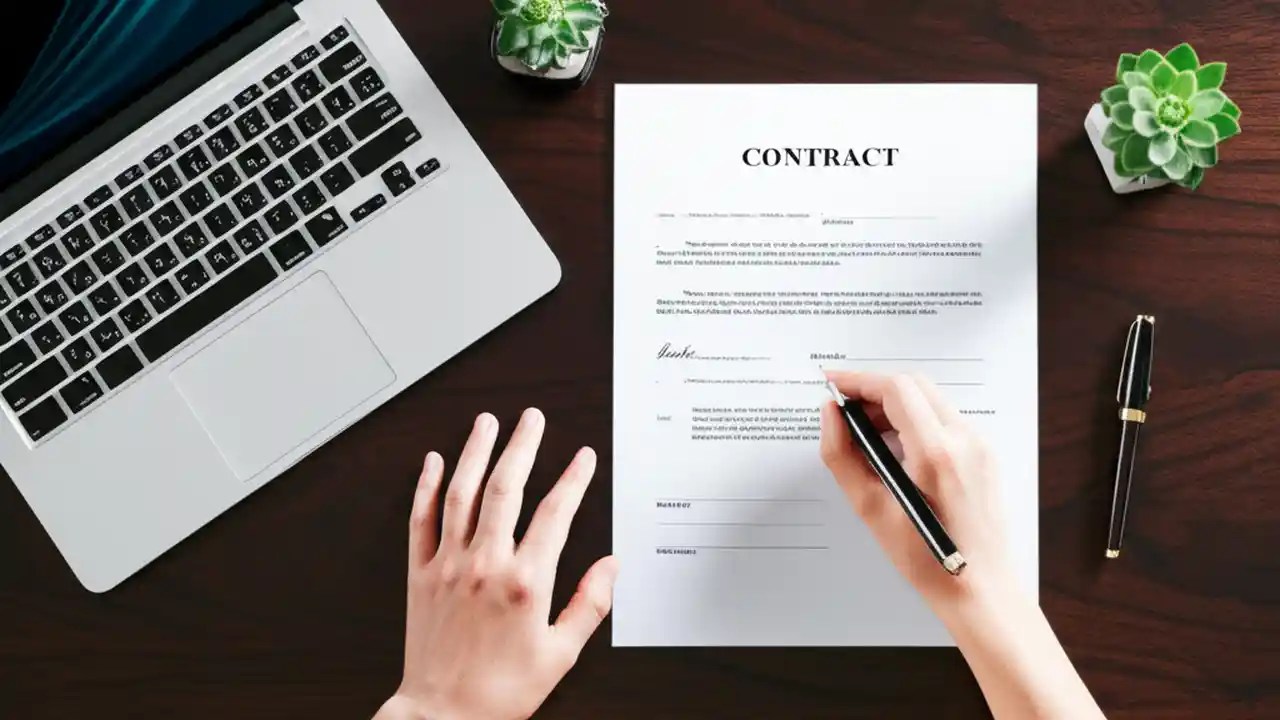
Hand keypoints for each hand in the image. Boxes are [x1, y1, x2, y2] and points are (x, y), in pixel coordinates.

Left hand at [375, 409, 617, 719]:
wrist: (442, 717)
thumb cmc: (501, 692)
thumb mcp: (560, 654)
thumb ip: (590, 605)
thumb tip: (610, 568)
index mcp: (525, 583)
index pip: (555, 514)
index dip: (572, 479)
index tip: (582, 458)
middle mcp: (485, 565)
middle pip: (506, 488)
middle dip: (522, 446)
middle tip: (531, 418)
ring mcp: (448, 566)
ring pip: (462, 493)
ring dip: (475, 452)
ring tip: (487, 423)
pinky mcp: (420, 575)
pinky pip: (421, 520)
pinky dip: (426, 486)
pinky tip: (434, 462)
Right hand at [818, 371, 1014, 609]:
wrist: (979, 588)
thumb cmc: (928, 560)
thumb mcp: (870, 509)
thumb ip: (842, 455)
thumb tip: (831, 416)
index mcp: (937, 453)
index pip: (895, 389)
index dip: (859, 380)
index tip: (834, 385)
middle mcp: (964, 440)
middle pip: (914, 385)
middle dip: (875, 390)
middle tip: (847, 412)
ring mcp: (979, 446)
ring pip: (930, 399)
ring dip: (894, 405)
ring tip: (868, 435)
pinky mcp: (983, 455)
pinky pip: (944, 419)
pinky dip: (915, 421)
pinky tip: (896, 449)